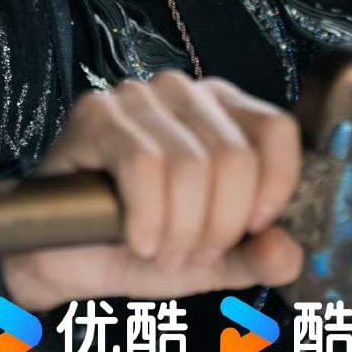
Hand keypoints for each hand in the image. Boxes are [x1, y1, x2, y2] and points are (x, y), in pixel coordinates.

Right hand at [0, 68, 304, 311]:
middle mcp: (184, 92)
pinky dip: (148, 217)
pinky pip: (143, 164)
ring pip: (190, 164)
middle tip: (192, 254)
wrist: (63, 257)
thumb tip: (289, 253)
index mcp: (224, 111)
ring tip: (162, 251)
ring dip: (180, 231)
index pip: (276, 129)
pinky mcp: (96, 113)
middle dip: (218, 227)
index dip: (275, 188)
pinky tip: (138, 239)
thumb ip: (253, 257)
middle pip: (235, 157)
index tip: (252, 232)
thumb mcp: (210, 260)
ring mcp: (138, 97)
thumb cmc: (141, 243)